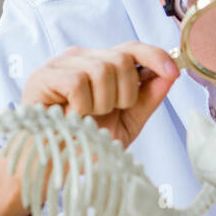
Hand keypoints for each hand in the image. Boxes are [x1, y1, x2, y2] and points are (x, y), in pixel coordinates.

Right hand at [20, 41, 179, 147]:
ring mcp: (59, 64)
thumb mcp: (126, 122)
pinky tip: (70, 117)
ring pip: (101, 70)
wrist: (51, 168)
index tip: (174, 72)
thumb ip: (147, 98)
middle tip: (107, 114)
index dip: (155, 56)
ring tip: (85, 118)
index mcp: (100, 65)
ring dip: (101, 103)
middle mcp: (80, 58)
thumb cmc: (86, 143)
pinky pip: (77, 82)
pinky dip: (80, 106)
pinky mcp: (42, 76)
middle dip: (124, 94)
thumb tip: (171, 74)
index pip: (132, 48)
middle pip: (121, 59)